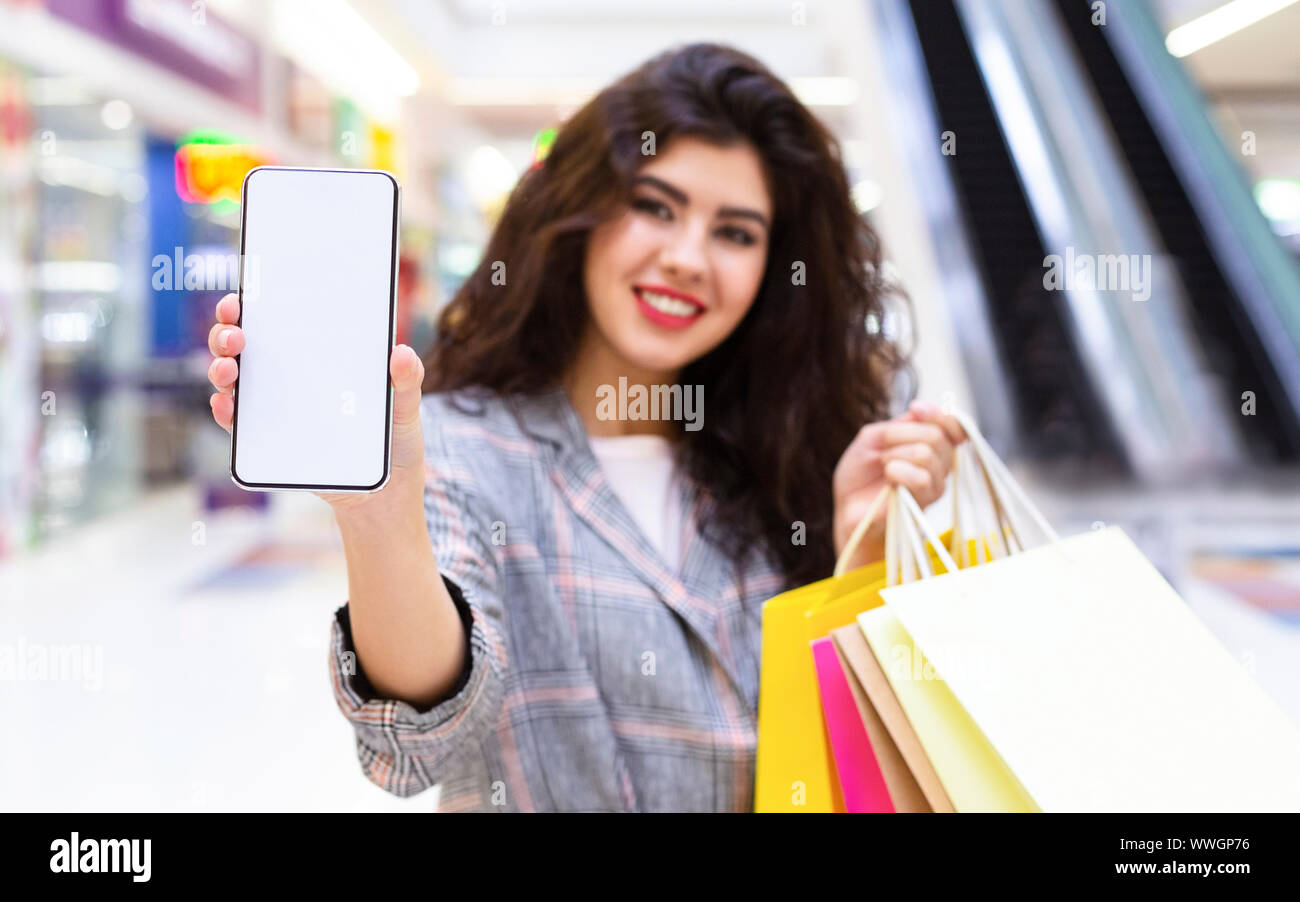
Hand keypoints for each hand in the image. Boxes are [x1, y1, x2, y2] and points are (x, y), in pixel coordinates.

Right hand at [206, 292, 427, 513]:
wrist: (384, 496)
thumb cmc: (393, 445)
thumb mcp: (405, 411)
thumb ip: (406, 383)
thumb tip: (402, 353)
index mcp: (319, 359)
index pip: (281, 323)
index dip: (256, 304)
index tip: (246, 294)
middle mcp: (290, 379)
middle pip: (247, 346)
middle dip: (229, 332)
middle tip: (235, 332)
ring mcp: (276, 410)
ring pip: (234, 381)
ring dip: (221, 369)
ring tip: (228, 368)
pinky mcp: (269, 443)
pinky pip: (238, 426)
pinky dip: (225, 414)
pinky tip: (225, 405)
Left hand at [831, 400, 966, 570]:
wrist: (849, 507)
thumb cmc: (860, 472)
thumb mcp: (874, 437)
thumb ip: (900, 423)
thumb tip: (919, 410)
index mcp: (931, 445)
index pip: (954, 425)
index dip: (939, 413)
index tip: (915, 408)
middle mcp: (939, 464)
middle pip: (935, 435)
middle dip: (900, 436)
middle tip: (881, 450)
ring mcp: (935, 484)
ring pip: (926, 454)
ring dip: (894, 454)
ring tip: (883, 466)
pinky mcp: (924, 502)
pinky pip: (922, 478)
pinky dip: (899, 471)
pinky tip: (889, 475)